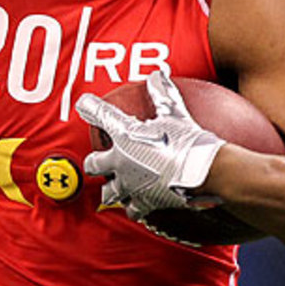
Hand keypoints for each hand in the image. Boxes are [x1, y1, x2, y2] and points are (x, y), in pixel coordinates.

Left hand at [75, 70, 225, 221]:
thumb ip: (163, 94)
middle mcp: (119, 162)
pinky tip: (140, 207)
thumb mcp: (175, 113)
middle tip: (98, 161)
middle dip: (94, 163)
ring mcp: (129, 186)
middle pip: (93, 164)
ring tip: (117, 189)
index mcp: (124, 135)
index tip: (84, 105)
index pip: (100, 115)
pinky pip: (133, 211)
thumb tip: (159, 74)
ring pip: (108, 193)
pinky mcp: (143, 205)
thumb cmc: (187, 141)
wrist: (200, 174)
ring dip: (111, 190)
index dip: (89, 108)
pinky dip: (135, 209)